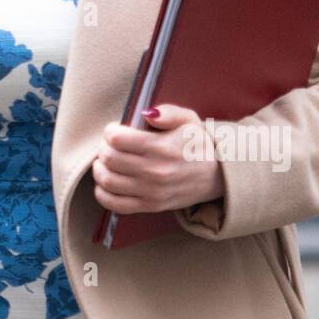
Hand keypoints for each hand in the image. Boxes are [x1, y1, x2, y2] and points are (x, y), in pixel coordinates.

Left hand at [92, 104, 225, 214]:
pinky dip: (102, 193)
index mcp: (162, 147)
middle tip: (109, 145)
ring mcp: (151, 192)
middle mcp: (155, 172)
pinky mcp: (150, 206)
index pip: (117, 139)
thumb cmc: (199, 144)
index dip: (110, 131)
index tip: (115, 130)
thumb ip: (168, 112)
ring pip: (108, 181)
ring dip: (100, 169)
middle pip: (109, 158)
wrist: (218, 176)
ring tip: (106, 161)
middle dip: (103, 148)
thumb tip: (146, 113)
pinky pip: (115, 204)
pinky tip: (106, 182)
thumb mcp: (189, 120)